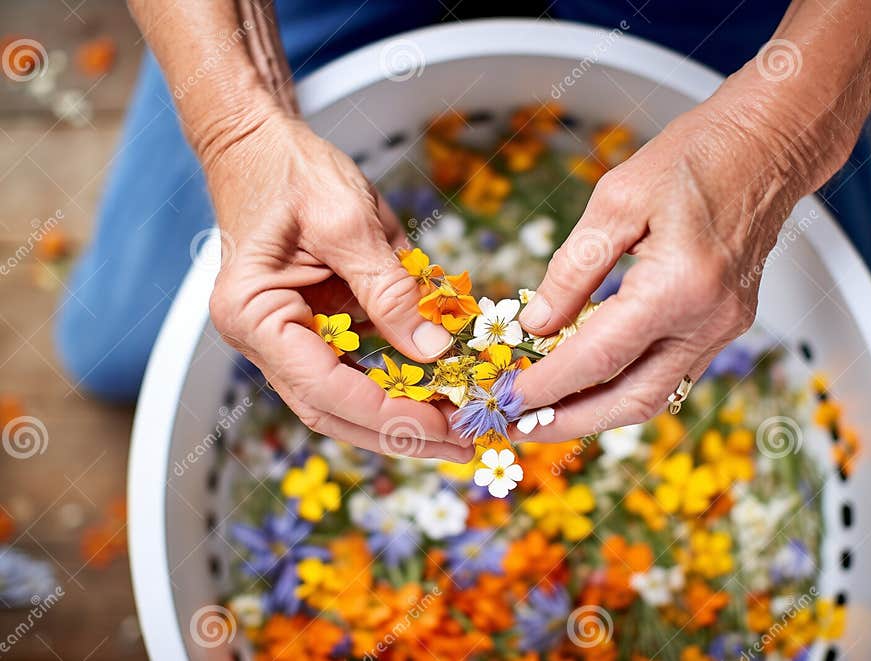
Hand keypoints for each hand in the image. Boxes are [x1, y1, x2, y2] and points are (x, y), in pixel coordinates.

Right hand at [203, 114, 472, 461]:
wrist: (259, 143)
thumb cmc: (294, 170)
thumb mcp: (349, 221)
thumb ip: (390, 290)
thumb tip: (436, 353)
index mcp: (254, 314)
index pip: (324, 388)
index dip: (389, 414)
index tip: (445, 423)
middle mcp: (259, 339)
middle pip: (331, 411)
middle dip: (400, 433)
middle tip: (464, 444)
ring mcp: (281, 339)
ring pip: (341, 402)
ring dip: (398, 421)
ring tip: (457, 430)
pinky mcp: (306, 329)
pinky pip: (350, 372)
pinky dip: (392, 389)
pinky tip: (434, 397)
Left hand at [513, 85, 852, 441]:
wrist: (767, 147)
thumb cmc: (695, 157)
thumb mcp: (616, 200)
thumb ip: (573, 270)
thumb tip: (536, 326)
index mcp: (679, 286)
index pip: (597, 358)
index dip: (544, 385)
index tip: (504, 397)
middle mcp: (708, 321)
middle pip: (630, 401)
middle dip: (568, 421)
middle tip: (516, 426)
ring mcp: (723, 330)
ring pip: (652, 397)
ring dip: (595, 413)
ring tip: (544, 412)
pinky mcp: (725, 327)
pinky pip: (669, 375)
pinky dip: (623, 386)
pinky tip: (588, 382)